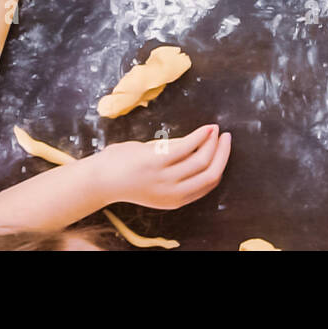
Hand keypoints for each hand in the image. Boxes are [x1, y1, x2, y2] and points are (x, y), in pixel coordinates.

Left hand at [92, 124, 231, 209]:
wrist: (100, 178)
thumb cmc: (127, 174)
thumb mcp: (158, 178)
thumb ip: (179, 167)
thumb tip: (202, 144)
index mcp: (175, 200)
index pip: (209, 184)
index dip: (221, 164)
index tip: (224, 149)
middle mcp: (173, 193)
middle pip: (211, 173)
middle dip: (223, 153)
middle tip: (227, 138)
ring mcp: (165, 178)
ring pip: (202, 160)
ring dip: (213, 142)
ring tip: (215, 129)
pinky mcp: (157, 162)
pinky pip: (187, 146)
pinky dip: (200, 135)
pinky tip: (206, 128)